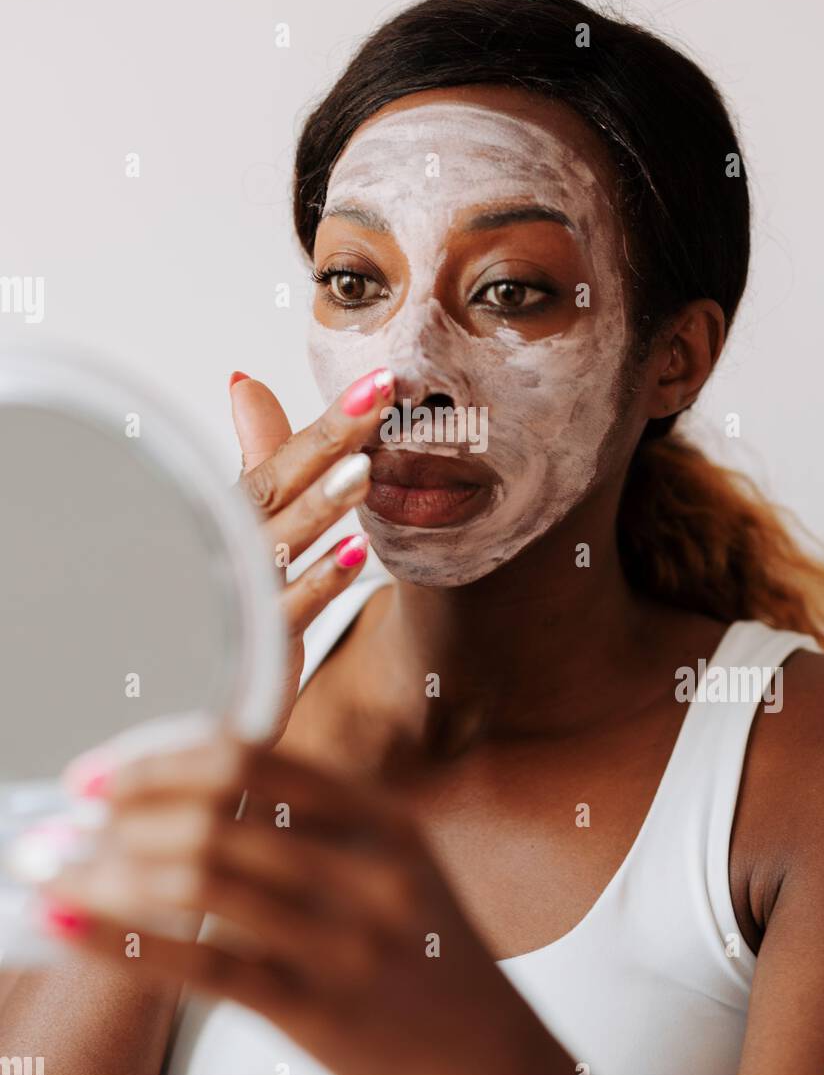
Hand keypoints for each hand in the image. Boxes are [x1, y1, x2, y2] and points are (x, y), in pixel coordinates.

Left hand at [41, 735, 570, 1074]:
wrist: (489, 1057)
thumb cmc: (427, 957)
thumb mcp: (395, 864)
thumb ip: (314, 823)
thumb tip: (188, 798)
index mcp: (382, 817)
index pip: (253, 758)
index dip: (161, 757)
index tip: (102, 771)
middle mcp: (366, 869)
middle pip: (217, 814)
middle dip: (121, 812)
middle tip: (69, 821)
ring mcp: (343, 940)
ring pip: (199, 883)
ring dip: (108, 870)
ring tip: (59, 868)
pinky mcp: (315, 1007)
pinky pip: (200, 965)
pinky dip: (121, 940)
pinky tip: (73, 925)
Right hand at [229, 366, 394, 743]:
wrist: (195, 693)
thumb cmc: (225, 593)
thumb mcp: (251, 522)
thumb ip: (260, 456)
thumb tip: (246, 382)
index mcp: (233, 516)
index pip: (280, 461)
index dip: (328, 422)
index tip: (377, 383)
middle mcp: (229, 548)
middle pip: (277, 489)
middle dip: (328, 440)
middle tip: (378, 394)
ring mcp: (239, 598)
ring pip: (280, 546)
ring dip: (320, 506)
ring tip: (363, 468)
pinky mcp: (255, 649)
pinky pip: (287, 612)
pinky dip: (319, 581)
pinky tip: (357, 553)